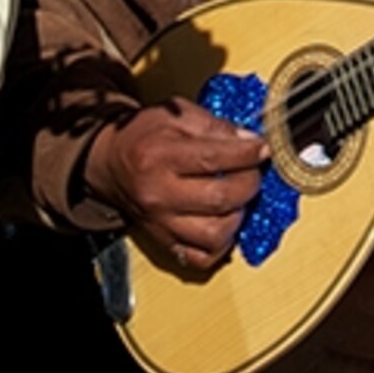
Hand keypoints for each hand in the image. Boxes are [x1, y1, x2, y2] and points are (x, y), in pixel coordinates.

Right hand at [84, 99, 270, 270]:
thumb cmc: (143, 135)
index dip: (248, 154)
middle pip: (220, 198)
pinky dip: (221, 245)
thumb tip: (249, 141)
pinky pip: (201, 257)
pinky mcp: (164, 242)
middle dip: (249, 183)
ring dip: (238, 216)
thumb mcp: (175, 114)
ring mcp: (162, 223)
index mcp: (161, 156)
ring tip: (238, 198)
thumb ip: (213, 126)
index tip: (263, 148)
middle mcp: (160, 194)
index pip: (215, 159)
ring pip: (215, 234)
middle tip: (253, 171)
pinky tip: (224, 222)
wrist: (110, 162)